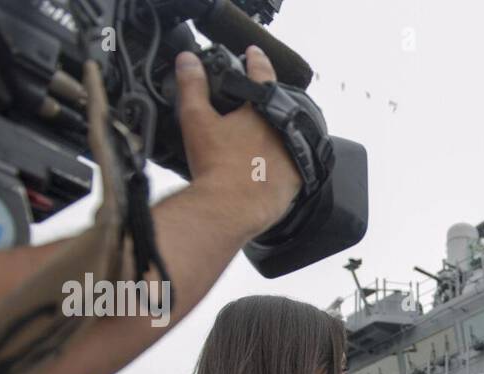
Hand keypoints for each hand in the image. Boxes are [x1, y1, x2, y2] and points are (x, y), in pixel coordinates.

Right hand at [173, 46, 302, 239]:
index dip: (256, 61)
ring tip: (263, 133)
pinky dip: (283, 159)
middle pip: (280, 107)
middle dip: (269, 102)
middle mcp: (283, 131)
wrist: (230, 209)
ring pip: (290, 135)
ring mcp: (292, 156)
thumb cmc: (215, 165)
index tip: (253, 53)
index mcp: (263, 111)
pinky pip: (293, 164)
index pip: (261, 75)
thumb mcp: (197, 119)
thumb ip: (193, 86)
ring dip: (278, 131)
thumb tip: (188, 59)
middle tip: (257, 99)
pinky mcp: (296, 181)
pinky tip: (270, 162)